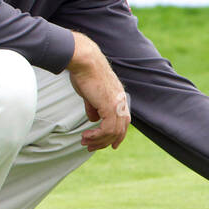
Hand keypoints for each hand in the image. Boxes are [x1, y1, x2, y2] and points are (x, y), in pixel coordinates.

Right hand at [66, 32, 130, 150]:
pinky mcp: (110, 106)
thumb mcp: (89, 93)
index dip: (118, 135)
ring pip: (113, 132)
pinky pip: (107, 129)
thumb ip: (93, 107)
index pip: (124, 121)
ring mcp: (117, 104)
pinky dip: (97, 136)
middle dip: (105, 142)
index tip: (110, 145)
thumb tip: (93, 119)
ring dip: (98, 141)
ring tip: (85, 142)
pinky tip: (86, 135)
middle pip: (120, 130)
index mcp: (119, 98)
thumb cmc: (84, 73)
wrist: (85, 61)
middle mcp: (121, 102)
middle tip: (90, 147)